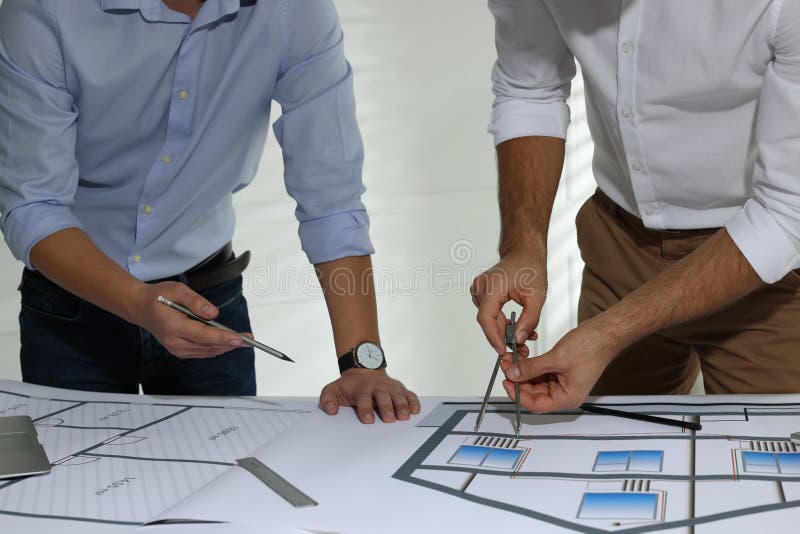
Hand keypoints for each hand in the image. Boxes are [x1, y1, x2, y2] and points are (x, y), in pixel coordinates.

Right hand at [131, 282, 248, 358]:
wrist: (141, 308)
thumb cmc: (159, 296)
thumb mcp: (177, 290)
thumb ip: (196, 301)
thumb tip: (213, 313)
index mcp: (173, 327)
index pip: (203, 335)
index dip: (222, 338)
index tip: (238, 338)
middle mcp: (175, 342)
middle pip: (208, 346)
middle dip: (230, 343)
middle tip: (249, 339)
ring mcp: (176, 349)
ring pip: (207, 351)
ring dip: (225, 347)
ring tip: (243, 340)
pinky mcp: (180, 351)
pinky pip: (202, 352)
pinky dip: (216, 348)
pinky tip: (227, 342)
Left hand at [319, 369, 420, 423]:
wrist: (363, 370)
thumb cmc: (348, 387)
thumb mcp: (333, 389)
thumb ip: (328, 399)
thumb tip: (331, 411)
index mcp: (361, 389)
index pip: (363, 399)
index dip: (365, 409)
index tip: (368, 420)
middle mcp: (377, 387)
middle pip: (383, 397)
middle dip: (387, 408)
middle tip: (390, 420)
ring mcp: (390, 387)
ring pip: (398, 396)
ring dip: (402, 406)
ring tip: (405, 417)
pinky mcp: (400, 388)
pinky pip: (409, 394)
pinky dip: (413, 401)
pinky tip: (416, 410)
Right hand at [470, 251, 546, 353]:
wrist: (525, 253)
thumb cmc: (531, 268)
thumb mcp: (536, 297)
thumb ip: (529, 320)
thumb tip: (519, 340)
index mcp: (491, 286)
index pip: (486, 318)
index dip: (494, 337)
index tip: (504, 351)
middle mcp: (480, 287)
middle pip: (487, 321)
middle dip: (504, 338)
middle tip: (521, 349)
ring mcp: (479, 290)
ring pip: (489, 319)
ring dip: (505, 331)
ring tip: (524, 338)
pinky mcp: (482, 293)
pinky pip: (490, 313)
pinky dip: (503, 323)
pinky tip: (517, 327)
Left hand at [500, 317, 621, 412]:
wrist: (606, 332)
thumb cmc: (592, 347)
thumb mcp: (556, 358)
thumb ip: (532, 368)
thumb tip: (513, 374)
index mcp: (568, 398)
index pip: (536, 404)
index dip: (518, 394)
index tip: (506, 382)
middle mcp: (565, 393)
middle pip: (534, 394)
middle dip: (518, 380)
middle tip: (506, 366)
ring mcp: (563, 383)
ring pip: (535, 383)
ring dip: (522, 372)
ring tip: (510, 359)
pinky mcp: (561, 372)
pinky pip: (541, 373)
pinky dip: (530, 366)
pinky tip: (522, 358)